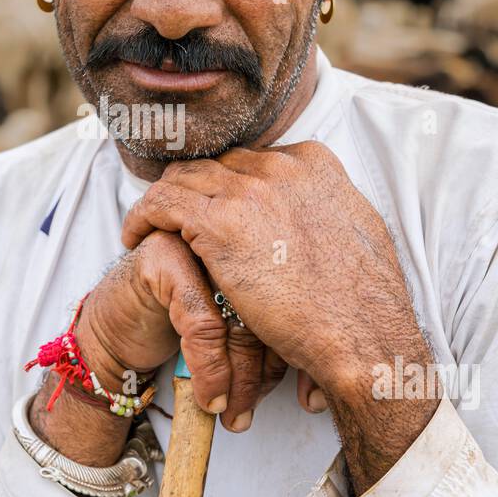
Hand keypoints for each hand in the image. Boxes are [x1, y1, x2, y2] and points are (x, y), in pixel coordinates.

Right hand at [30, 229, 285, 464]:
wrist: (115, 327)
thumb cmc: (180, 325)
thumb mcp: (240, 327)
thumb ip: (277, 333)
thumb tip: (320, 384)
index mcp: (261, 244)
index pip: (297, 295)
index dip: (299, 351)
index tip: (302, 396)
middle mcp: (234, 234)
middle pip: (273, 304)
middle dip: (268, 371)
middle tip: (257, 410)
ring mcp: (197, 239)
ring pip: (239, 315)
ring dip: (239, 379)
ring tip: (235, 415)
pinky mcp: (164, 257)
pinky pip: (203, 323)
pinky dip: (210, 371)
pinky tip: (209, 398)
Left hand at [121, 143, 436, 486]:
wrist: (364, 335)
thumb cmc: (364, 304)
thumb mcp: (358, 234)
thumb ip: (326, 213)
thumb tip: (314, 218)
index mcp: (315, 164)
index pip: (251, 161)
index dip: (226, 185)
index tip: (214, 208)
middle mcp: (280, 167)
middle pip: (215, 165)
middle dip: (193, 189)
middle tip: (174, 218)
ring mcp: (249, 191)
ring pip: (183, 177)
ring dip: (162, 200)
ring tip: (147, 227)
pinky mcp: (219, 222)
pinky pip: (160, 203)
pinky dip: (141, 215)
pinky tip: (133, 237)